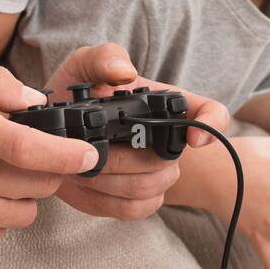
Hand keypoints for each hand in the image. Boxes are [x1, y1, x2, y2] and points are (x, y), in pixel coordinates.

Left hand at [45, 44, 230, 220]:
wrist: (58, 129)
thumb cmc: (80, 94)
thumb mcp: (86, 65)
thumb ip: (105, 58)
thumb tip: (125, 73)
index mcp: (164, 105)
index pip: (212, 113)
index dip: (212, 125)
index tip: (192, 139)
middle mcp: (166, 141)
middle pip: (168, 163)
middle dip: (120, 160)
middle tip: (88, 149)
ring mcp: (155, 174)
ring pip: (148, 189)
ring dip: (107, 181)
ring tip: (80, 164)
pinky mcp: (136, 199)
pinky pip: (133, 210)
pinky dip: (103, 200)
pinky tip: (83, 183)